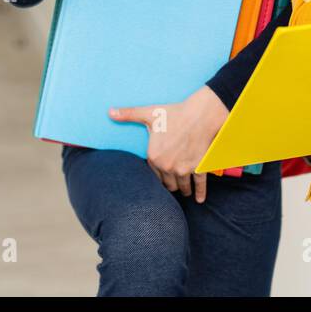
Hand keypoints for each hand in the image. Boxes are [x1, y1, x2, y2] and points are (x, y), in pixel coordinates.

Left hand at [109, 86, 229, 201]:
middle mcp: (168, 166)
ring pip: (183, 186)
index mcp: (154, 157)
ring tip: (186, 192)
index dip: (157, 178)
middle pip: (168, 185)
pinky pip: (199, 185)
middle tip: (173, 187)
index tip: (160, 181)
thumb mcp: (149, 113)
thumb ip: (128, 114)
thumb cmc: (174, 113)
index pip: (153, 176)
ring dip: (184, 190)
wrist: (200, 114)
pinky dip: (200, 193)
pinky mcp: (199, 168)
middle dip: (171, 186)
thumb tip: (109, 112)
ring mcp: (184, 169)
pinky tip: (199, 199)